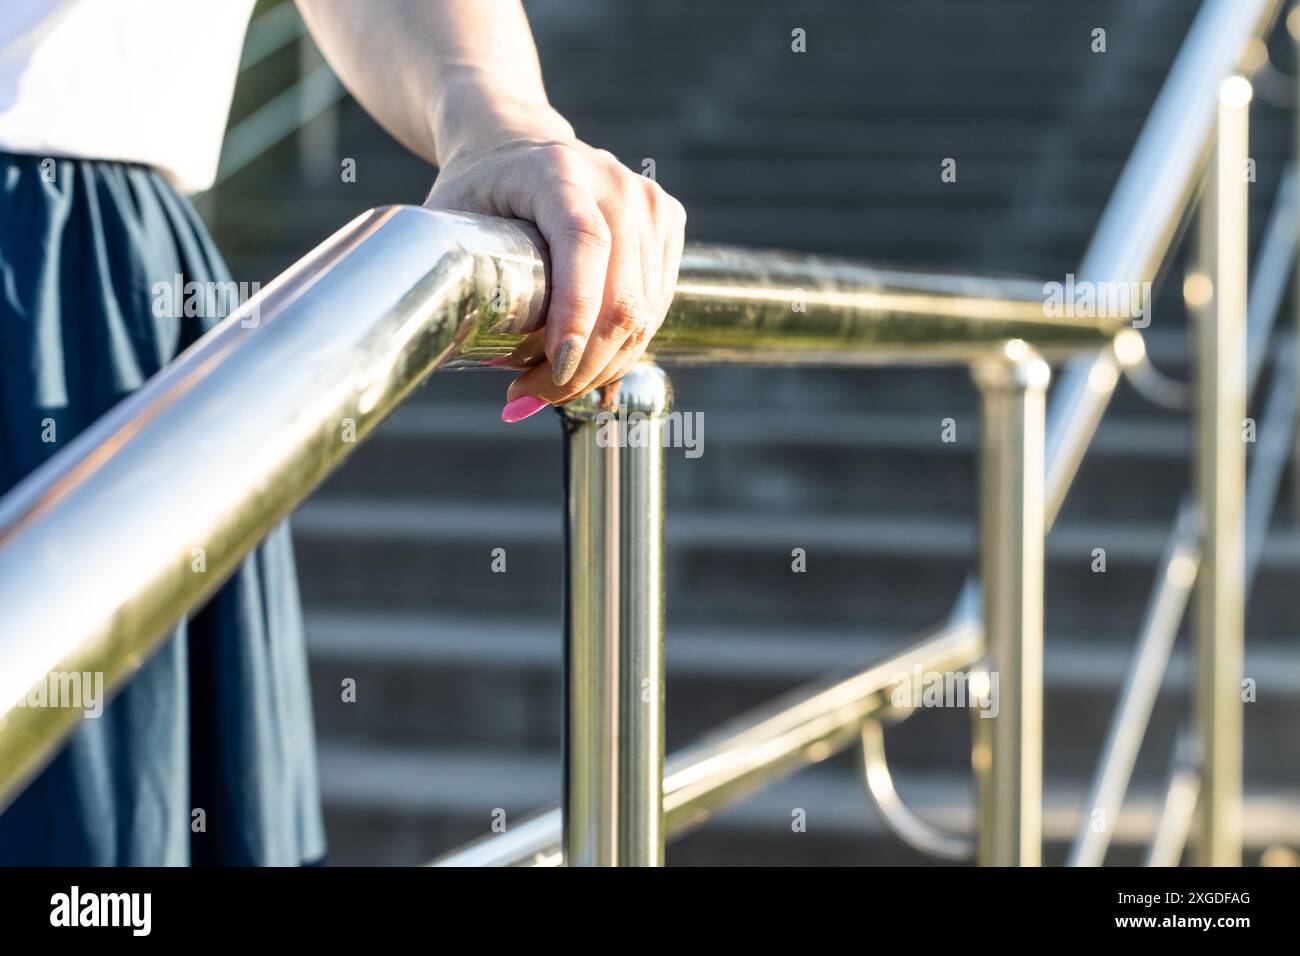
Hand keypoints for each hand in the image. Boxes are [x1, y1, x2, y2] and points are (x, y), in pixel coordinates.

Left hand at [424, 137, 685, 420]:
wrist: (517, 142)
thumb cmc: (477, 190)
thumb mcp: (447, 216)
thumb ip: (446, 268)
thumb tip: (438, 344)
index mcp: (557, 170)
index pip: (583, 244)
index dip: (576, 311)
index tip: (555, 368)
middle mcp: (614, 182)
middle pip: (621, 294)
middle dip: (583, 365)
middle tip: (533, 397)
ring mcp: (648, 202)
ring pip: (644, 312)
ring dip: (602, 368)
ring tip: (551, 389)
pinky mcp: (667, 221)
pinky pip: (655, 306)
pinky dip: (624, 350)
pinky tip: (587, 368)